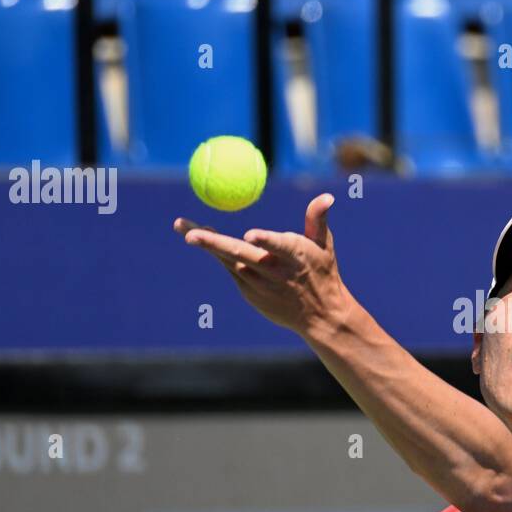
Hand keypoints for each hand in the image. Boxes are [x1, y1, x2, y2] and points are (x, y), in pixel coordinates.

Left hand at [174, 193, 350, 336]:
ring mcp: (260, 285)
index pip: (280, 247)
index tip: (251, 234)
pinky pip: (231, 269)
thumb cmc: (323, 272)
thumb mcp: (324, 245)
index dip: (266, 241)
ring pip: (229, 261)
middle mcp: (275, 272)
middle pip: (241, 255)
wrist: (320, 315)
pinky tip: (205, 241)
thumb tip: (328, 196)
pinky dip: (218, 254)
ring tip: (183, 228)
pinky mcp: (250, 294)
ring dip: (207, 244)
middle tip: (191, 235)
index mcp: (296, 257)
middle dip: (215, 245)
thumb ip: (318, 219)